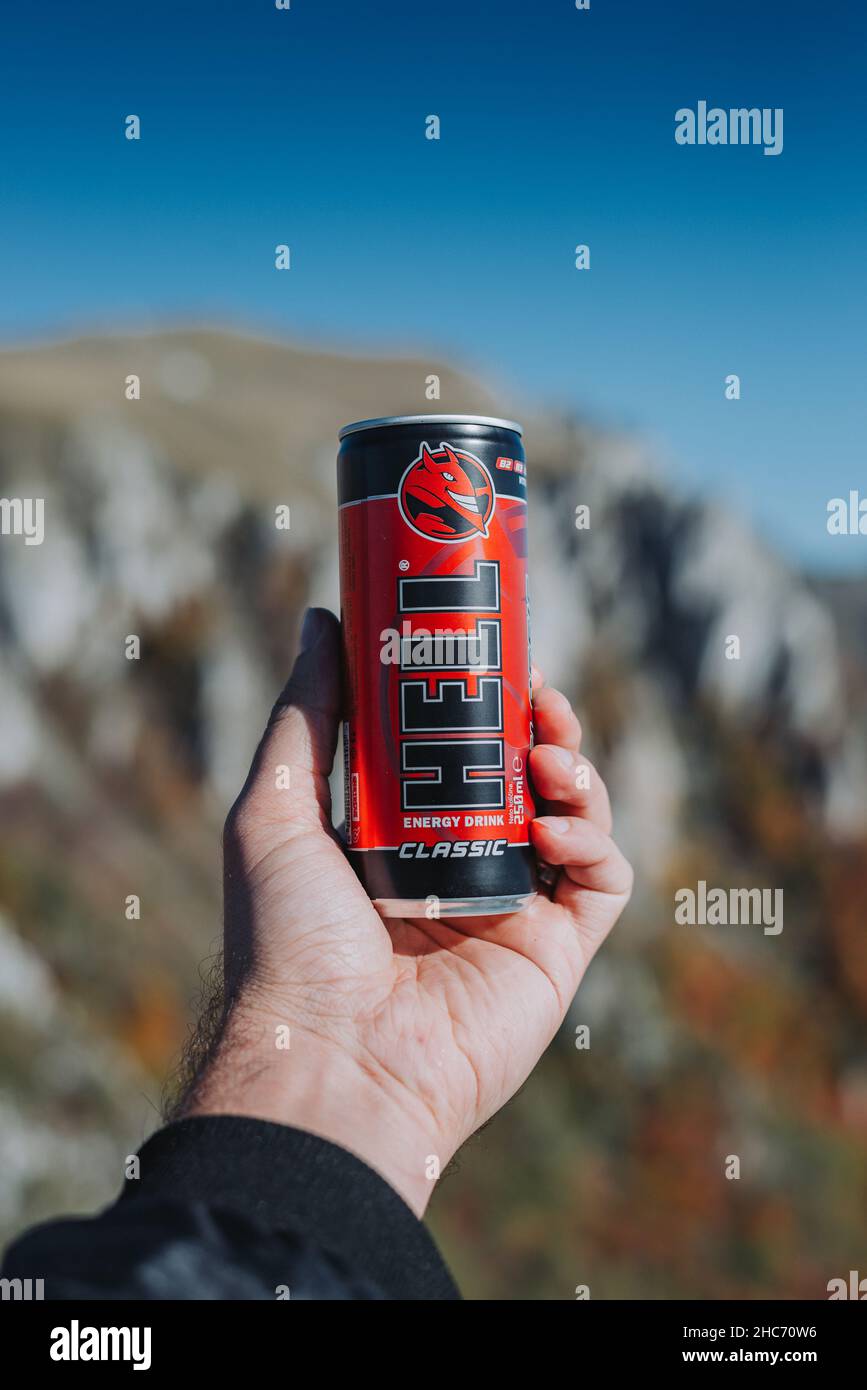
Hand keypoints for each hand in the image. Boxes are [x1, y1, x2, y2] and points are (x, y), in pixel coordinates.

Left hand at [183, 608, 632, 1215]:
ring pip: (575, 819)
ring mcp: (512, 912)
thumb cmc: (288, 939)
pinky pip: (604, 881)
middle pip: (525, 779)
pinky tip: (552, 831)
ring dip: (574, 773)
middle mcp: (459, 871)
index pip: (456, 755)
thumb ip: (306, 715)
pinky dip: (594, 841)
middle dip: (540, 727)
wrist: (332, 1058)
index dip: (481, 702)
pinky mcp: (556, 953)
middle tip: (538, 691)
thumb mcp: (278, 810)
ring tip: (545, 756)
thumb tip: (321, 619)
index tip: (492, 651)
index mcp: (398, 841)